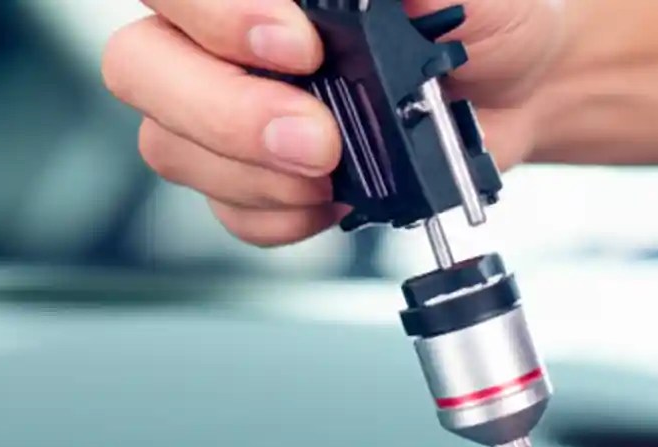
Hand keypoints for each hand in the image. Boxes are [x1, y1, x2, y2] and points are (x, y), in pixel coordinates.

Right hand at [102, 0, 564, 246]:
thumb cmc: (485, 17)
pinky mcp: (254, 174)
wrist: (517, 88)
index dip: (213, 16)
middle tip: (316, 137)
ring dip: (254, 174)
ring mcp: (228, 105)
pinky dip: (279, 216)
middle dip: (226, 112)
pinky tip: (334, 198)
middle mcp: (222, 32)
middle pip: (140, 65)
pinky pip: (224, 209)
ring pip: (170, 144)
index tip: (298, 46)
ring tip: (336, 169)